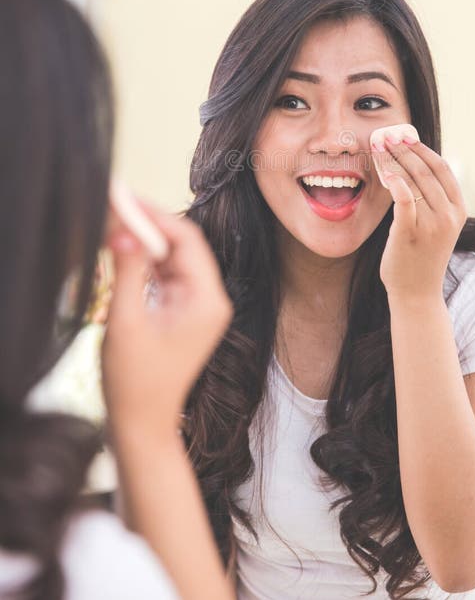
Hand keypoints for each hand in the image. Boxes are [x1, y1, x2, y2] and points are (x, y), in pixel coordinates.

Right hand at [101, 203, 232, 440]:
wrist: (143, 424)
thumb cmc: (135, 382)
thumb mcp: (126, 322)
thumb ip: (128, 272)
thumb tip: (125, 229)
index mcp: (207, 300)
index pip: (187, 240)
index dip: (156, 216)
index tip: (125, 200)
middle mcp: (209, 298)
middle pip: (182, 244)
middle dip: (149, 225)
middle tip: (115, 206)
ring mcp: (197, 305)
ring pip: (172, 256)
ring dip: (145, 241)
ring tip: (114, 224)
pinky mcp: (182, 310)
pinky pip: (165, 273)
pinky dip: (144, 260)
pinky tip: (122, 250)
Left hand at [371, 127, 466, 302]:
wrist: (417, 293)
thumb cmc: (421, 257)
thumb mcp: (437, 226)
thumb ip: (431, 200)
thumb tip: (411, 166)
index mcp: (458, 210)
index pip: (442, 168)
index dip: (422, 149)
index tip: (404, 136)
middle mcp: (449, 215)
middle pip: (426, 169)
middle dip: (403, 148)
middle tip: (386, 136)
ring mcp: (431, 224)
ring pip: (413, 180)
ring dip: (393, 159)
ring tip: (378, 148)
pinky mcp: (410, 232)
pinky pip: (404, 200)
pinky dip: (395, 182)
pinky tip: (384, 172)